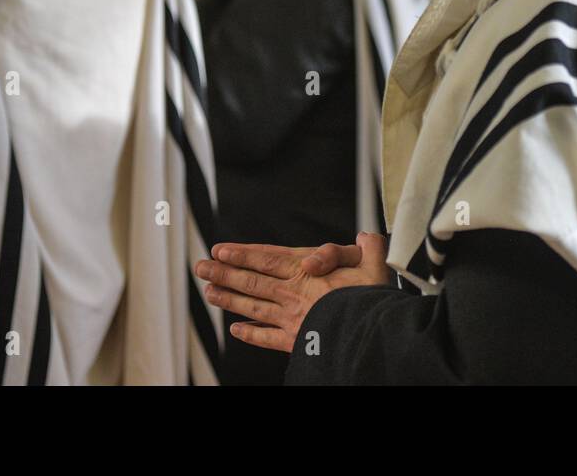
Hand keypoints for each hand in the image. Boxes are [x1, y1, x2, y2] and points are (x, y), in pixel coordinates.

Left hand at [196, 232, 391, 352]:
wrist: (369, 337)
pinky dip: (250, 333)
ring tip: (210, 292)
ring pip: (253, 306)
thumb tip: (364, 235)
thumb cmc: (372, 302)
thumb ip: (368, 246)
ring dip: (229, 299)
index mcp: (307, 274)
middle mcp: (293, 295)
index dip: (242, 254)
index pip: (267, 260)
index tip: (220, 251)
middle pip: (251, 281)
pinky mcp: (295, 341)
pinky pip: (266, 338)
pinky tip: (236, 330)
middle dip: (224, 273)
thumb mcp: (375, 266)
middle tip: (201, 268)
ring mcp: (291, 319)